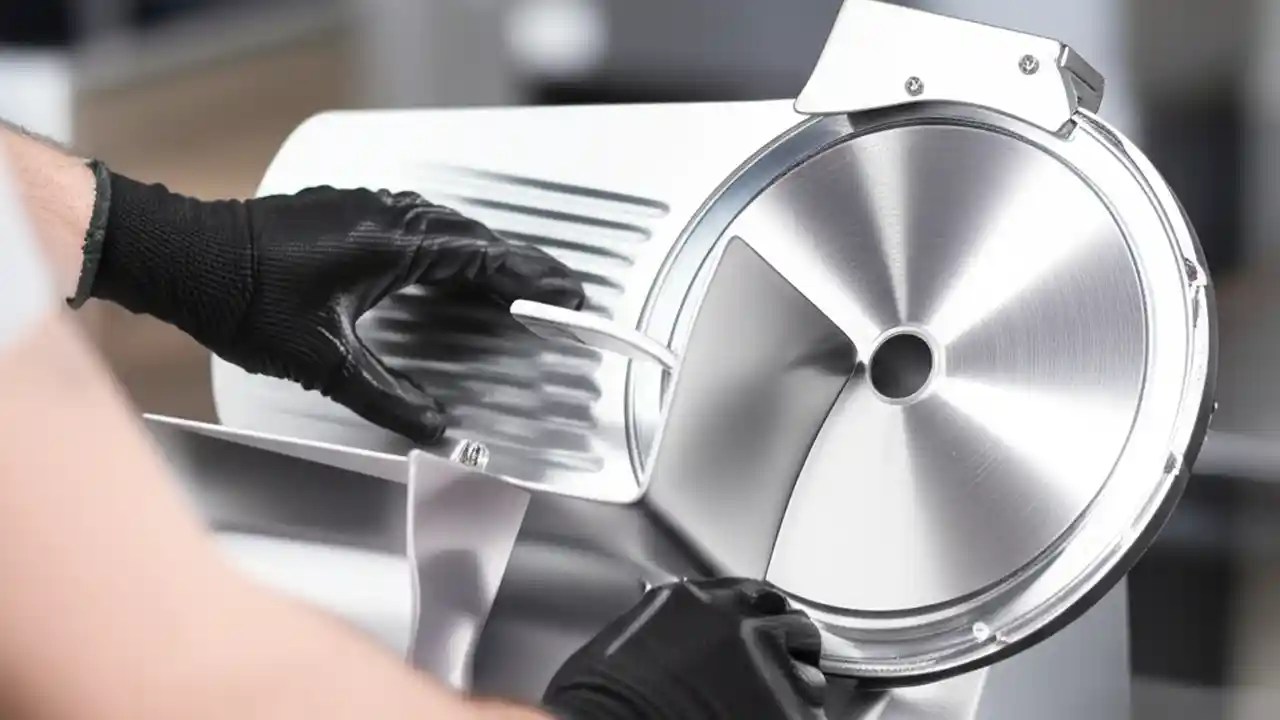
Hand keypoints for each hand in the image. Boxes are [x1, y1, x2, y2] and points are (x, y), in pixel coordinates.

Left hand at [78, 167, 584, 443]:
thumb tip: (440, 431)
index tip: (570, 294)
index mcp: (392, 242)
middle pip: (474, 239)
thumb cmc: (246, 299)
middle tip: (557, 294)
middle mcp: (385, 216)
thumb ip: (391, 399)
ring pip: (445, 231)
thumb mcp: (326, 362)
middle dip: (519, 268)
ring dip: (484, 258)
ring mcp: (365, 210)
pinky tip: (449, 274)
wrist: (183, 257)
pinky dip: (448, 253)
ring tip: (516, 287)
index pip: (484, 257)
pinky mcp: (346, 216)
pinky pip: (417, 229)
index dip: (532, 278)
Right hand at [542, 578, 827, 719]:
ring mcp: (766, 665)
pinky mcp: (789, 712)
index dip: (758, 621)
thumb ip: (662, 633)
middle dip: (785, 650)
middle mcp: (735, 623)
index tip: (760, 635)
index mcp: (691, 602)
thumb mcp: (620, 648)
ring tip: (765, 714)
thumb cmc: (598, 707)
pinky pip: (811, 718)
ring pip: (808, 675)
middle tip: (769, 681)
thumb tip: (673, 647)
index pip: (748, 595)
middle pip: (788, 624)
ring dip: (792, 694)